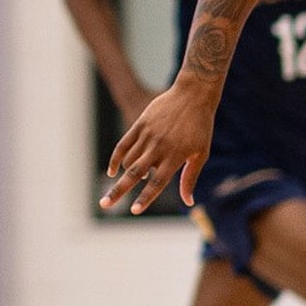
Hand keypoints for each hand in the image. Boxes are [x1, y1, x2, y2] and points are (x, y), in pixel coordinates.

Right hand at [101, 81, 217, 213]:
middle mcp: (159, 148)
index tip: (134, 210)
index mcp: (175, 157)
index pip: (157, 183)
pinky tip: (113, 170)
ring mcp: (147, 136)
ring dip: (125, 176)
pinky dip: (116, 158)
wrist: (193, 95)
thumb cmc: (200, 127)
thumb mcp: (200, 153)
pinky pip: (123, 145)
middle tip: (104, 205)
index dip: (145, 198)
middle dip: (118, 191)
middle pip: (135, 175)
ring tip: (130, 180)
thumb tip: (189, 202)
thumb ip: (190, 178)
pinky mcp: (140, 125)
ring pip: (129, 161)